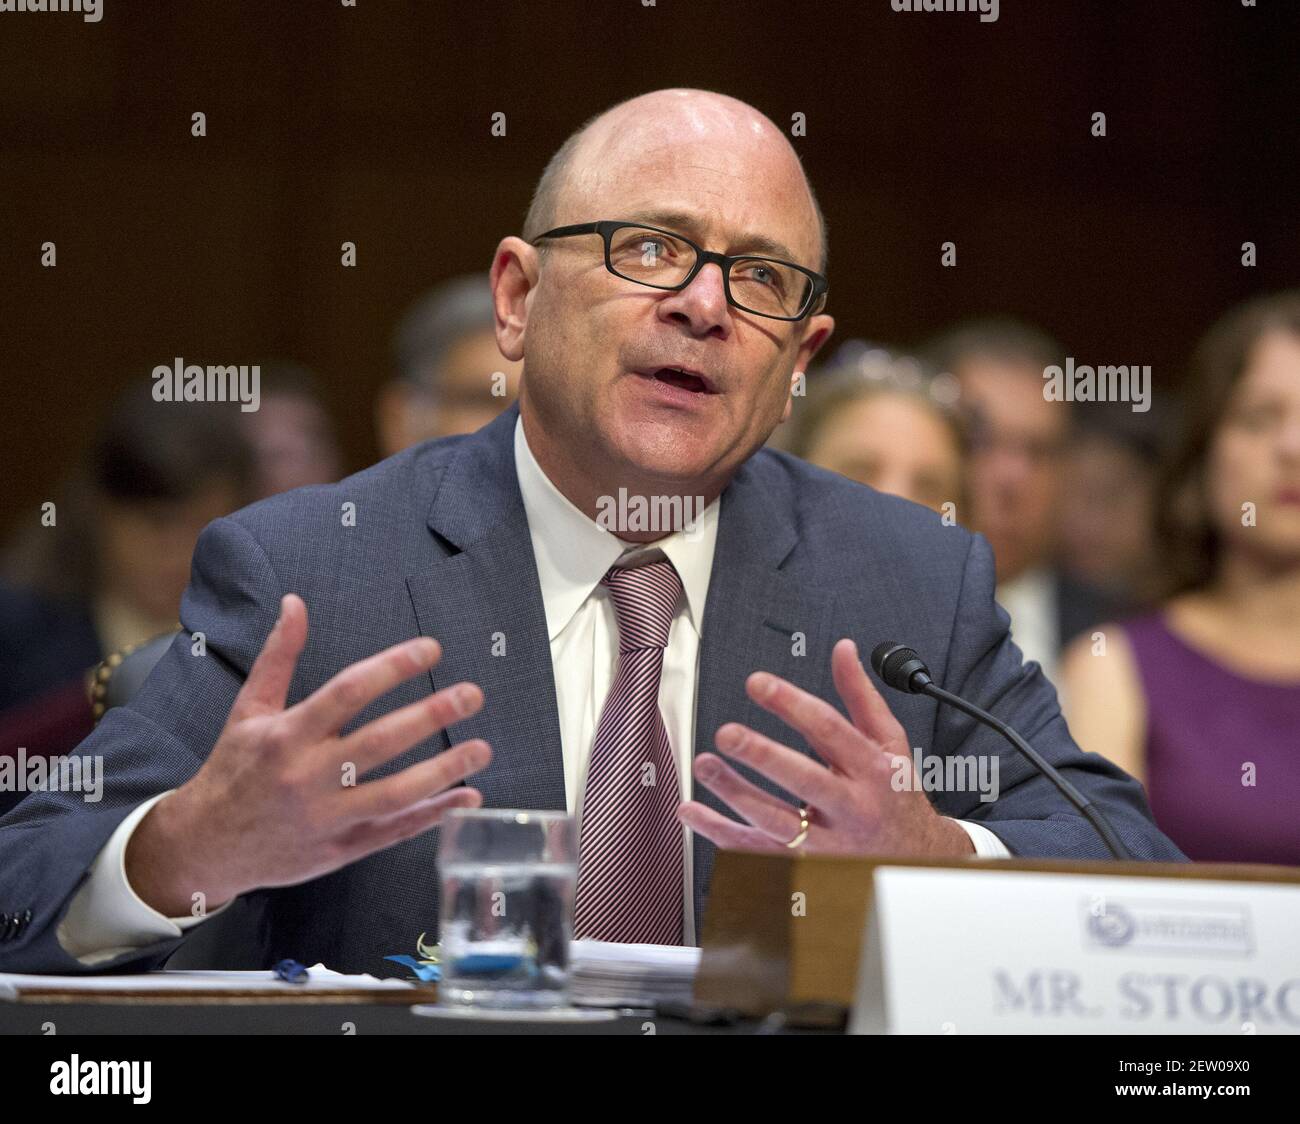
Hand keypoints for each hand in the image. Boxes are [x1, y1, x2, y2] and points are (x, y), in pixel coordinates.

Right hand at [126, 593, 491, 915]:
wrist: (203, 847)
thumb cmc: (233, 770)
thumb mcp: (249, 710)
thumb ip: (278, 656)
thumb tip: (295, 603)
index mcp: (287, 735)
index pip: (349, 692)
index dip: (393, 667)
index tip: (432, 649)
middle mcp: (308, 776)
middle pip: (380, 742)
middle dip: (431, 715)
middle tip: (472, 694)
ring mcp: (326, 818)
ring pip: (395, 793)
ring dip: (444, 771)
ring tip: (482, 748)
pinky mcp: (340, 851)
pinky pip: (394, 832)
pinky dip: (434, 815)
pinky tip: (468, 798)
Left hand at [678, 638, 972, 857]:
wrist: (918, 860)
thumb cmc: (897, 795)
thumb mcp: (890, 742)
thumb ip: (861, 695)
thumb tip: (843, 649)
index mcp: (873, 770)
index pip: (830, 730)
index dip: (791, 704)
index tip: (757, 683)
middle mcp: (851, 807)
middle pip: (805, 780)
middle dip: (763, 755)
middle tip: (727, 734)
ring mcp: (829, 843)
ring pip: (777, 822)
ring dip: (736, 794)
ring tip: (705, 765)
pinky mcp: (805, 865)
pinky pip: (757, 852)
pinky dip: (720, 833)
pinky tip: (692, 811)